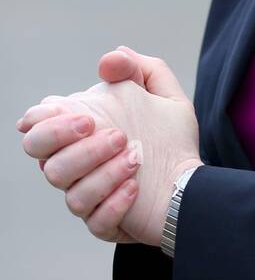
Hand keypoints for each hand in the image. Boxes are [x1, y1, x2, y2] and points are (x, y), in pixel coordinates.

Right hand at [18, 48, 201, 246]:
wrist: (192, 181)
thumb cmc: (171, 140)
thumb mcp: (164, 96)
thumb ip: (139, 70)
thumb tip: (112, 55)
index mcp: (78, 134)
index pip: (38, 125)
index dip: (44, 120)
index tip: (84, 114)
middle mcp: (75, 166)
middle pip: (40, 157)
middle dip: (62, 138)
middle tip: (96, 126)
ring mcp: (87, 198)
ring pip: (70, 191)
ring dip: (101, 170)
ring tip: (135, 155)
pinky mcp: (104, 224)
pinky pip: (95, 220)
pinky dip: (114, 202)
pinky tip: (135, 187)